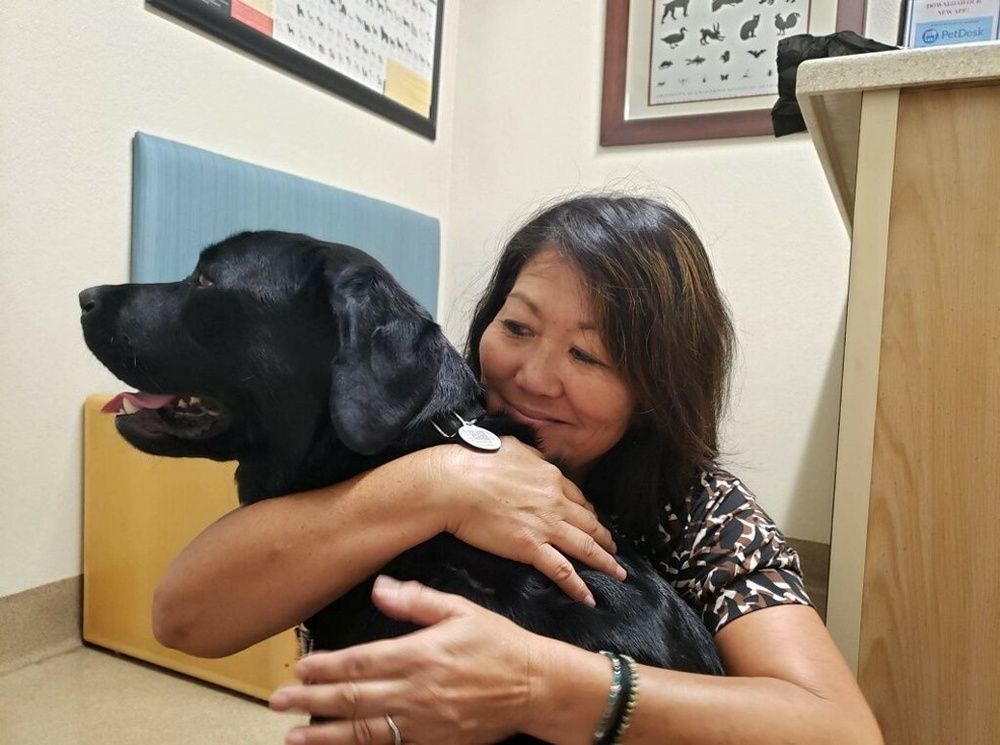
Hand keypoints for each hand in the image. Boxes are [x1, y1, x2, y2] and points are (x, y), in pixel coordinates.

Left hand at [271, 576, 538, 744]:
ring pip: (364, 732)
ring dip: (325, 735)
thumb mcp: (461, 610)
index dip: (325, 666)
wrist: (534, 685)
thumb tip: (382, 588)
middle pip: (353, 698)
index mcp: (419, 654)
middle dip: (311, 701)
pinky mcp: (435, 742)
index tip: (299, 669)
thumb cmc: (497, 644)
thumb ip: (418, 601)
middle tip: (278, 703)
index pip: (360, 661)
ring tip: (294, 736)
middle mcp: (416, 691)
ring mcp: (424, 723)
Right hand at [432, 438, 625, 604]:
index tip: (595, 522)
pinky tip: (589, 598)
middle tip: (614, 549)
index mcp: (551, 477)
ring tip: (617, 574)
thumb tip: (537, 458)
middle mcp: (556, 502)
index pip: (579, 498)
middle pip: (589, 524)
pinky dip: (578, 587)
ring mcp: (546, 526)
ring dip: (605, 563)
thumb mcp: (512, 447)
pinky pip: (562, 571)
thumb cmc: (476, 461)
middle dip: (605, 539)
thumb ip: (531, 455)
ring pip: (585, 548)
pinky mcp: (530, 548)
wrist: (455, 483)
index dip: (590, 513)